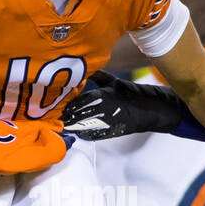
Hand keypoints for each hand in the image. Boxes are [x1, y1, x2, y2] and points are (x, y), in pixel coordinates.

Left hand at [61, 70, 183, 139]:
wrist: (149, 110)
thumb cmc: (131, 93)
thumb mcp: (114, 81)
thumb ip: (98, 76)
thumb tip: (84, 70)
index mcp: (102, 95)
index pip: (78, 101)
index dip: (66, 104)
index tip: (56, 105)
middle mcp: (102, 109)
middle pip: (77, 115)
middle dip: (66, 117)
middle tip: (55, 117)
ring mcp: (106, 122)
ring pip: (82, 126)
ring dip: (71, 126)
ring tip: (62, 126)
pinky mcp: (111, 132)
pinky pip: (92, 135)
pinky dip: (83, 134)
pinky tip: (76, 133)